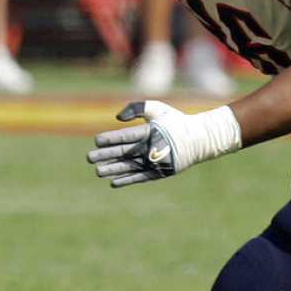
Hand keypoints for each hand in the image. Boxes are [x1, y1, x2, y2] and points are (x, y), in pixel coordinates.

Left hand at [87, 100, 241, 188]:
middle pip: (124, 152)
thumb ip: (137, 108)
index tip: (96, 141)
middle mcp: (152, 147)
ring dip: (112, 169)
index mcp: (151, 130)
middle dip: (105, 155)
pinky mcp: (161, 172)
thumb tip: (118, 118)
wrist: (201, 139)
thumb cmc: (175, 121)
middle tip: (89, 158)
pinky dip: (127, 180)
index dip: (110, 139)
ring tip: (97, 171)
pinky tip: (113, 183)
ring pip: (130, 166)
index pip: (126, 136)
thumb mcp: (158, 108)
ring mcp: (157, 161)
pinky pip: (141, 177)